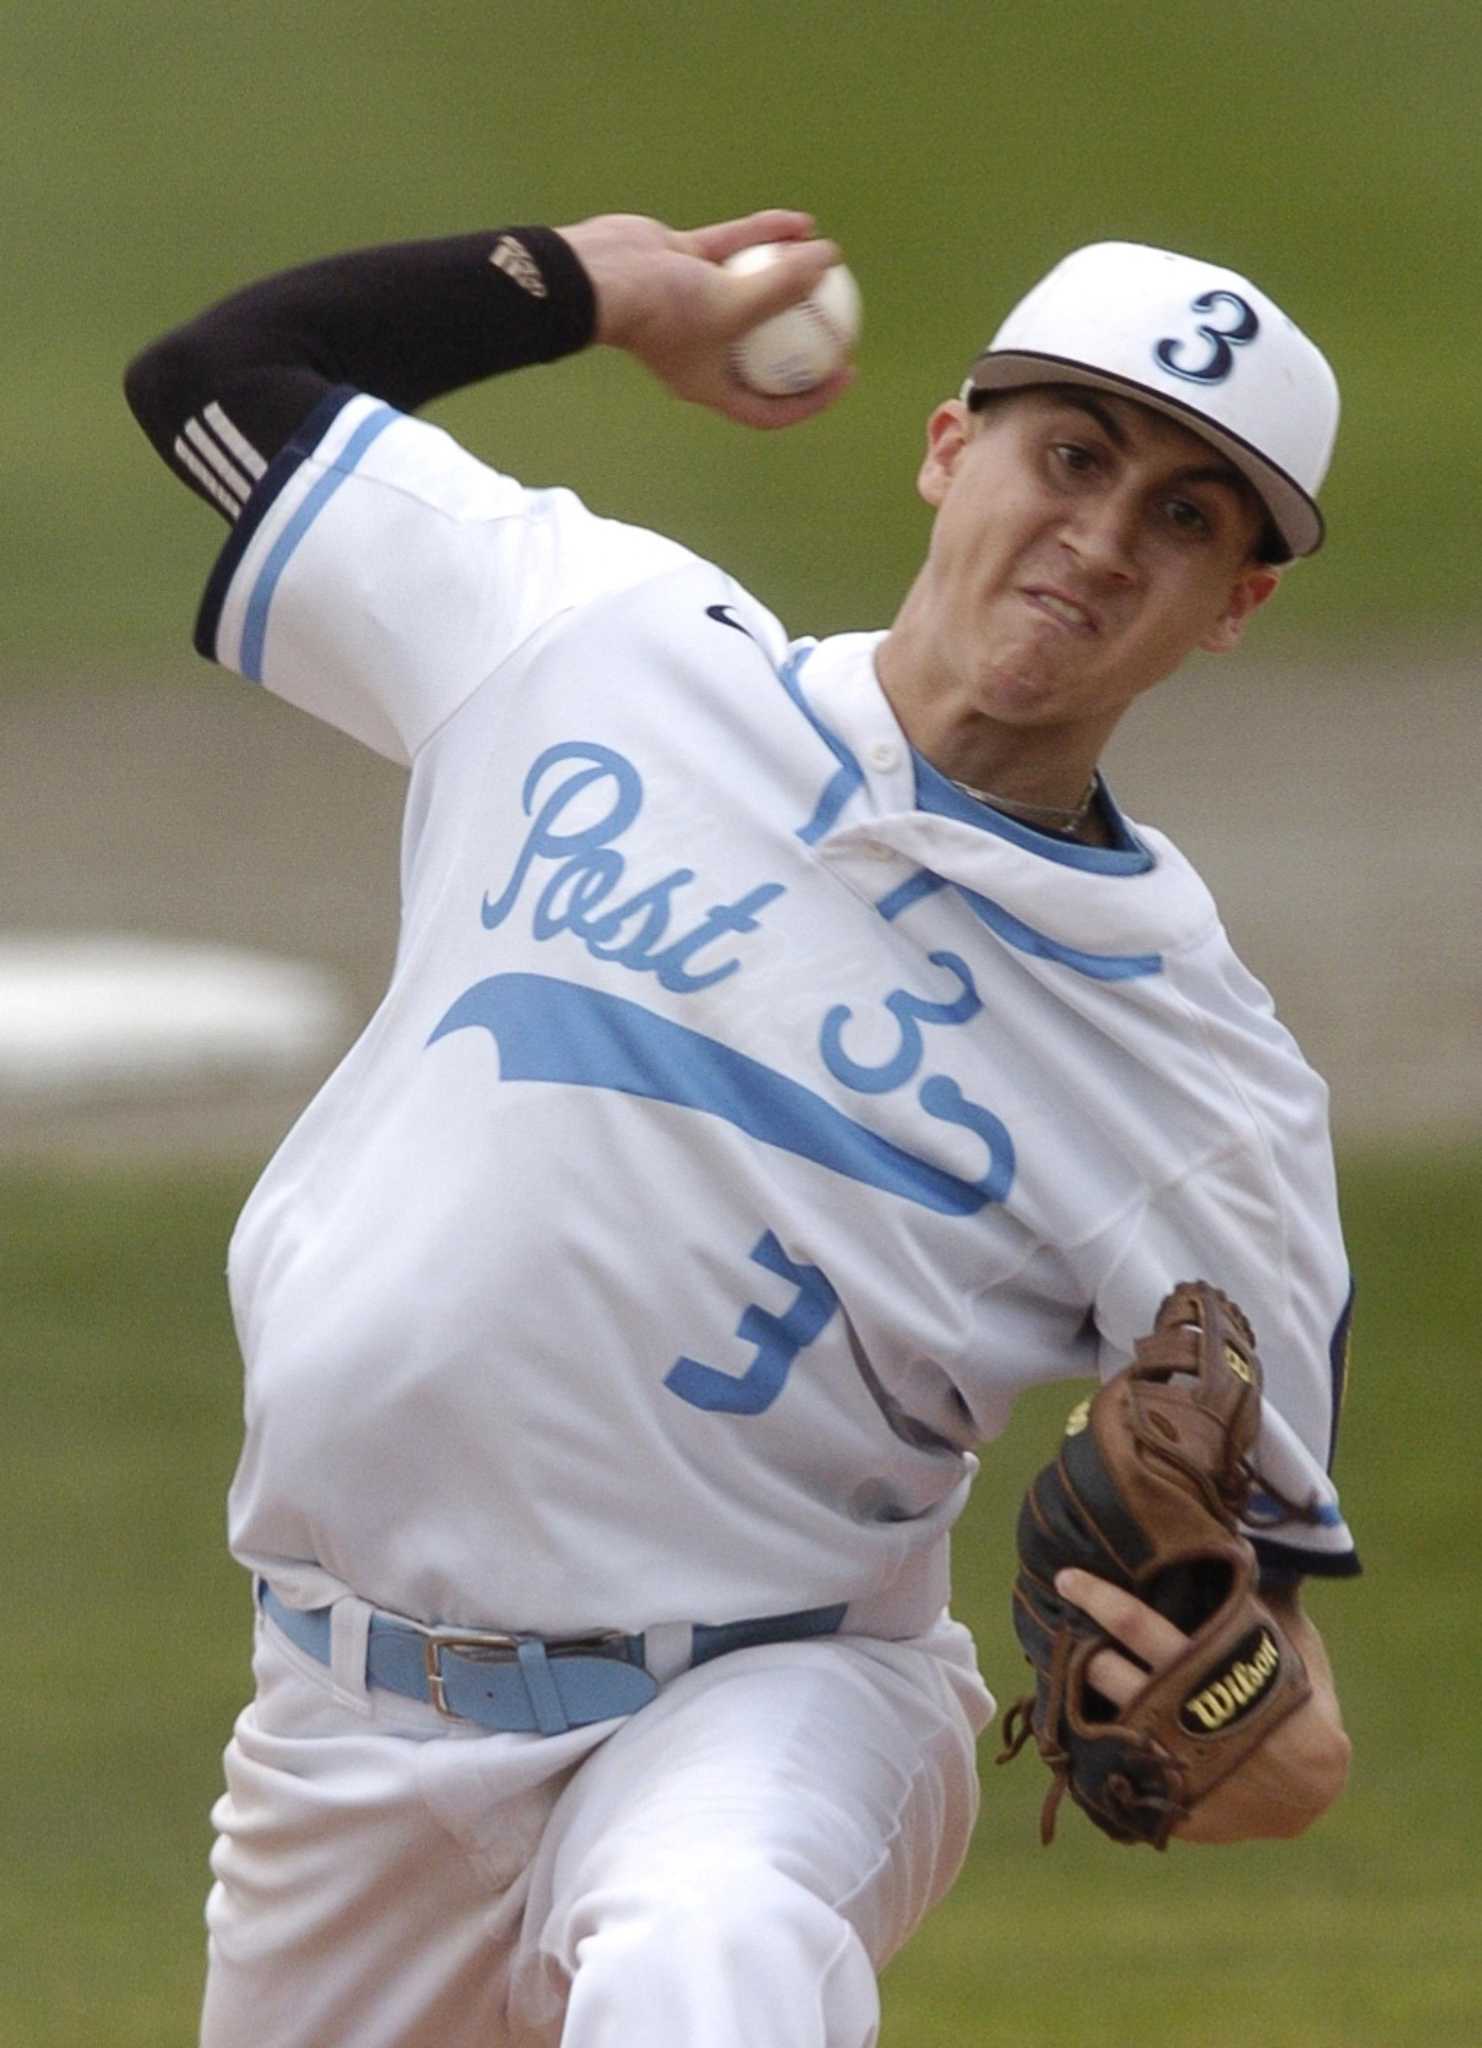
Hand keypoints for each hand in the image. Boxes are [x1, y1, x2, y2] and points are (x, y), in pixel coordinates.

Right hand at [556, 209, 853, 427]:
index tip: (845, 373)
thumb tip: (831, 260)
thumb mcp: (734, 306)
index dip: (812, 399)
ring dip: (791, 275)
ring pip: (753, 291)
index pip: (768, 408)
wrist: (599, 274)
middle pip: (766, 353)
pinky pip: (735, 249)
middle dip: (807, 339)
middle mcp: (702, 348)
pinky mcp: (685, 261)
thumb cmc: (662, 308)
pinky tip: (803, 222)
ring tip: (829, 259)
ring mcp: (694, 303)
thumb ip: (784, 287)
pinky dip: (765, 237)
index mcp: (709, 384)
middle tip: (843, 321)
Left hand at [1055, 1568, 1351, 1844]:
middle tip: (1057, 1626)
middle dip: (1075, 1648)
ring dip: (1077, 1697)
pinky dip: (1093, 1751)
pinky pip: (1111, 1774)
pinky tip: (1079, 1731)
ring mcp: (1170, 1763)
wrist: (1315, 1791)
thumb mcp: (1288, 1644)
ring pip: (1100, 1721)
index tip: (1066, 1577)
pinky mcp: (1163, 1801)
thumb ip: (1261, 1600)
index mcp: (1209, 1666)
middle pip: (1106, 1671)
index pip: (1138, 1624)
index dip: (1098, 1598)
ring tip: (1063, 1674)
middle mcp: (1181, 1715)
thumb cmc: (1297, 1702)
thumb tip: (1245, 1538)